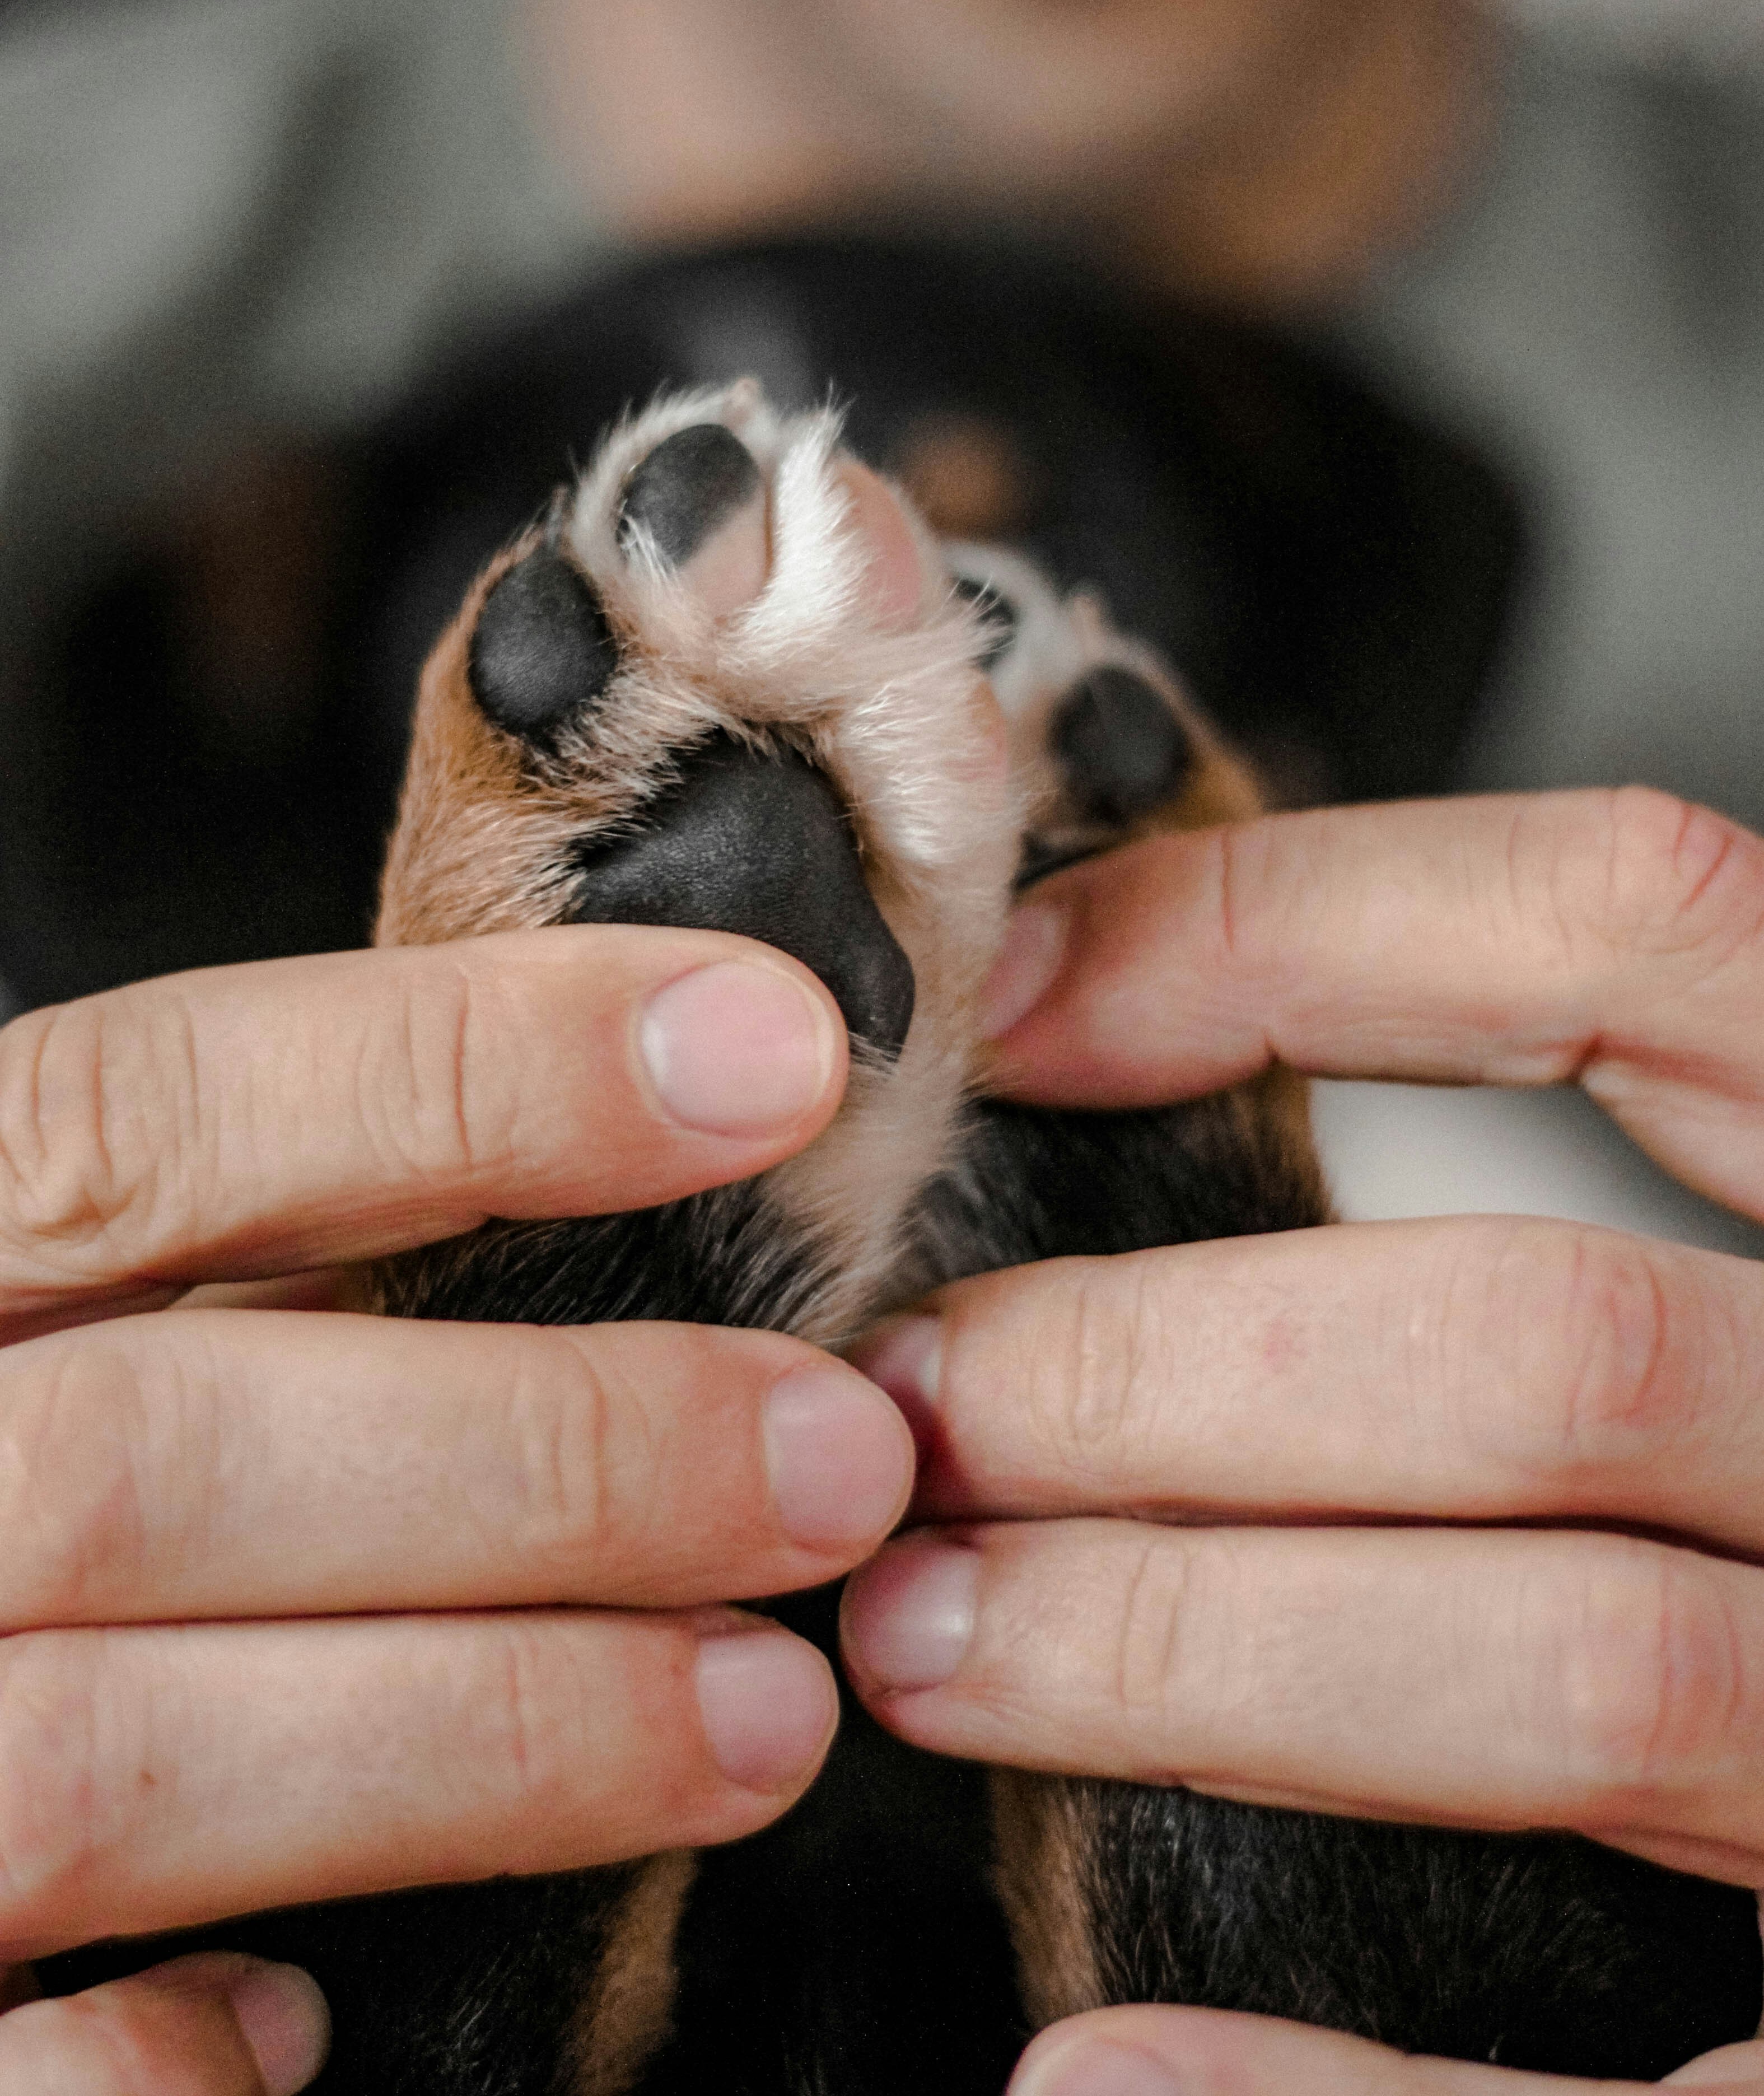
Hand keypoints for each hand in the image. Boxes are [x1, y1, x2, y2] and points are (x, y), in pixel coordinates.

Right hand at [0, 931, 910, 2091]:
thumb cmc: (9, 1486)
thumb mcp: (79, 1320)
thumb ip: (262, 1264)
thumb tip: (643, 1148)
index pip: (145, 1114)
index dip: (462, 1066)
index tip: (776, 1053)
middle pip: (155, 1449)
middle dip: (544, 1453)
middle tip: (841, 1459)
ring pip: (119, 1756)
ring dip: (493, 1730)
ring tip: (769, 1719)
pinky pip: (16, 2081)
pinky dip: (177, 2057)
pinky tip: (315, 2025)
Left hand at [841, 789, 1763, 2092]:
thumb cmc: (1751, 1505)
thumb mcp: (1713, 1313)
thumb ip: (1515, 1186)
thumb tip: (1078, 1028)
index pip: (1637, 932)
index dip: (1304, 927)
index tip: (1006, 1006)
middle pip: (1553, 1344)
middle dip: (1166, 1372)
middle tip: (907, 1411)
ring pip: (1576, 1670)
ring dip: (1188, 1653)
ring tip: (919, 1647)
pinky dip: (1340, 2092)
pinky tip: (1089, 2072)